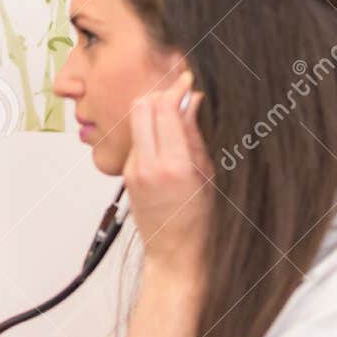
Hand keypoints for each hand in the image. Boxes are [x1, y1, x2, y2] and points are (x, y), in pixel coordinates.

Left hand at [124, 69, 211, 274]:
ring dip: (154, 111)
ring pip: (135, 121)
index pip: (164, 109)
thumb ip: (196, 135)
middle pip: (141, 107)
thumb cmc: (201, 222)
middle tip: (181, 95)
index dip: (177, 89)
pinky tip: (168, 138)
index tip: (189, 81)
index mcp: (173, 166)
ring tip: (177, 115)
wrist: (175, 254)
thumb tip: (193, 100)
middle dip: (160, 95)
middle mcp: (147, 167)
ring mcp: (132, 171)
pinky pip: (135, 141)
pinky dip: (149, 131)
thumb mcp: (209, 176)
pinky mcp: (126, 176)